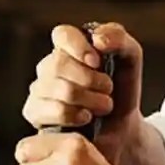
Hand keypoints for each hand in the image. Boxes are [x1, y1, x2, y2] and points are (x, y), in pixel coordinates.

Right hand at [23, 23, 144, 162]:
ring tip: (103, 106)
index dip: (78, 47)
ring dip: (90, 100)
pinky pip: (53, 111)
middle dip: (91, 80)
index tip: (97, 62)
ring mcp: (39, 89)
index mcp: (69, 47)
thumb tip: (97, 38)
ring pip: (59, 89)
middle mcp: (49, 66)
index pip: (62, 34)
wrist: (120, 130)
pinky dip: (76, 115)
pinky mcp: (35, 113)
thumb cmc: (121, 93)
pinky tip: (86, 118)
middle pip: (59, 64)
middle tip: (108, 90)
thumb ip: (119, 38)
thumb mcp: (130, 59)